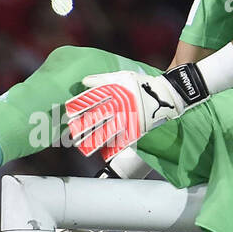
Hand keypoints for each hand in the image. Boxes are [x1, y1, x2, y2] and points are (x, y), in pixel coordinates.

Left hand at [65, 65, 207, 158]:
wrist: (164, 95)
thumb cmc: (140, 84)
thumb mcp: (121, 76)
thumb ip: (101, 80)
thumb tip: (84, 82)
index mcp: (114, 93)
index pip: (92, 101)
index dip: (78, 107)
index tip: (68, 113)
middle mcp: (119, 107)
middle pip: (96, 119)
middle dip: (82, 126)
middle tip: (70, 132)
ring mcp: (127, 120)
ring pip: (107, 132)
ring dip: (93, 140)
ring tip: (81, 146)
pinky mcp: (135, 130)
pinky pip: (122, 141)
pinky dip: (112, 149)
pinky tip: (102, 155)